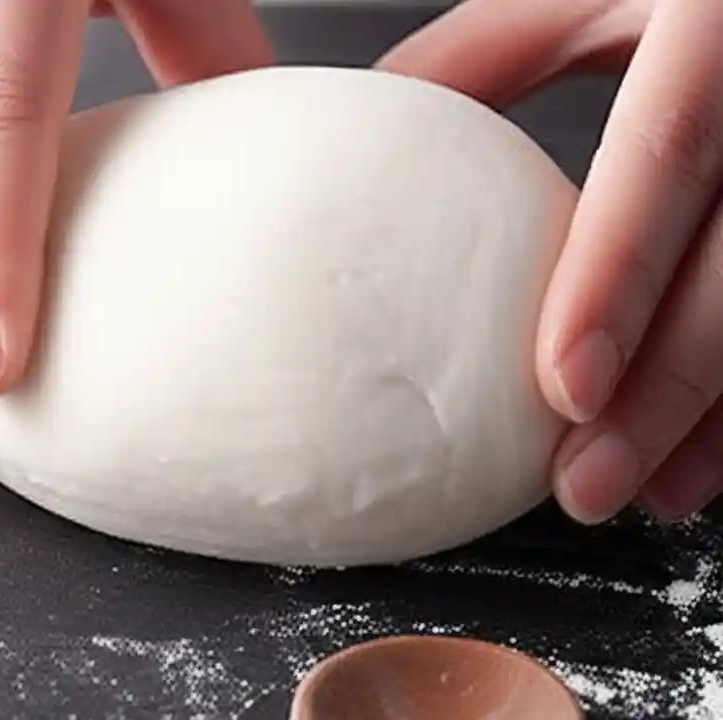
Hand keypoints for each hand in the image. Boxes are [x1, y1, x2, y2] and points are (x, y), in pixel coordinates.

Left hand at [379, 0, 722, 523]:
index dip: (620, 276)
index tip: (563, 387)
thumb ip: (490, 54)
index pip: (672, 153)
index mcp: (715, 19)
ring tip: (643, 494)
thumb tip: (377, 132)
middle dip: (666, 392)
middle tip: (582, 485)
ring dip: (717, 417)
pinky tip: (702, 458)